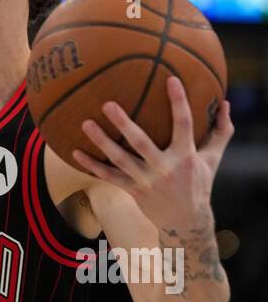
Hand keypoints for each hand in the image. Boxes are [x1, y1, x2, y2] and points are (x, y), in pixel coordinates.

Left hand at [72, 76, 233, 227]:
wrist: (186, 222)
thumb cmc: (199, 183)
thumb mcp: (212, 159)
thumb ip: (220, 131)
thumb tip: (226, 103)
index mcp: (185, 156)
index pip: (183, 124)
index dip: (179, 102)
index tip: (171, 79)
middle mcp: (164, 168)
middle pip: (141, 143)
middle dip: (123, 124)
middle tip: (107, 104)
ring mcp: (146, 180)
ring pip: (120, 160)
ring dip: (101, 142)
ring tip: (86, 123)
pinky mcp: (133, 190)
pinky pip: (109, 177)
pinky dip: (92, 165)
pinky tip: (75, 151)